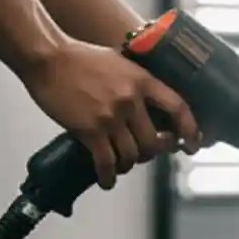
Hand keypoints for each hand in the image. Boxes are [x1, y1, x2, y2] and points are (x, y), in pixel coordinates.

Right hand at [20, 38, 201, 188]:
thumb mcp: (121, 61)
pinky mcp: (89, 129)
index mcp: (143, 81)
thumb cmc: (80, 58)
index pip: (179, 108)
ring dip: (128, 166)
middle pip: (154, 142)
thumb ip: (140, 80)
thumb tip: (156, 101)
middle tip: (144, 155)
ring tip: (121, 165)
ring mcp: (110, 116)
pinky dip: (108, 176)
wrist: (46, 57)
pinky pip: (106, 162)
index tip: (193, 143)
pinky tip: (107, 180)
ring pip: (132, 155)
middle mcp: (131, 100)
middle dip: (151, 154)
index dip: (190, 129)